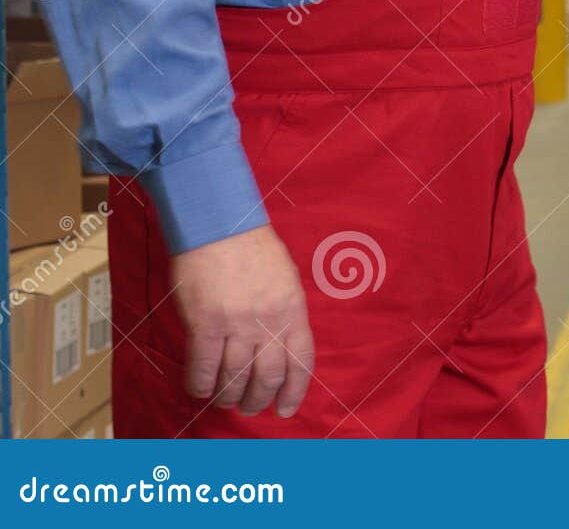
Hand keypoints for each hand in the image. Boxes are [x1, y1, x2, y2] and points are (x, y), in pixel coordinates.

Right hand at [170, 224, 313, 418]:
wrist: (220, 225)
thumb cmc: (253, 248)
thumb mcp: (285, 279)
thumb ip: (284, 313)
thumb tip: (278, 347)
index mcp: (294, 309)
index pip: (301, 360)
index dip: (295, 391)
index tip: (286, 410)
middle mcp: (268, 321)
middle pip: (268, 377)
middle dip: (259, 400)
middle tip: (251, 407)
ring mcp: (236, 324)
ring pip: (234, 378)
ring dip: (229, 396)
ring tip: (226, 400)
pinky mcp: (204, 324)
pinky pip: (202, 368)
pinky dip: (200, 386)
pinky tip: (200, 390)